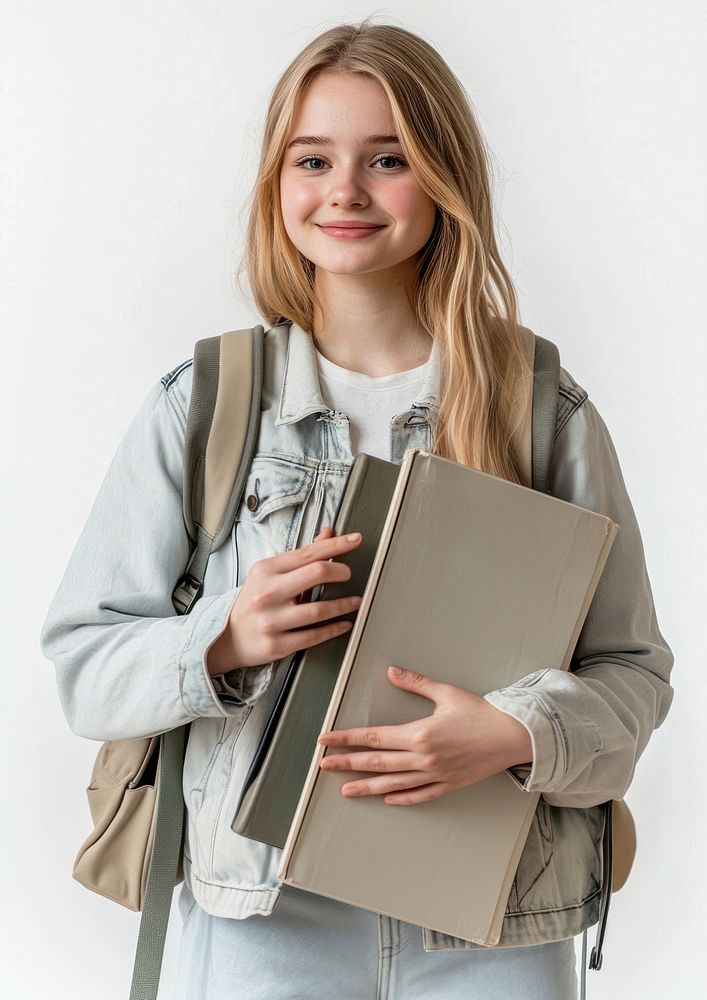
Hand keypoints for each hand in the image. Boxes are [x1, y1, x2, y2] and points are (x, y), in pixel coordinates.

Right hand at [206, 526, 362, 675]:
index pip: (309, 553)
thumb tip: (329, 534)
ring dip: (344, 604)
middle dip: (341, 571)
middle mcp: (267, 593)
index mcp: (266, 570)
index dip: (337, 545)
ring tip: (355, 601)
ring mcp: (271, 620)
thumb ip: (302, 555)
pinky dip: (335, 628)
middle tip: (349, 575)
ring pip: (319, 609)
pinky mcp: (276, 644)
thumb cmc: (253, 601)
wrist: (224, 637)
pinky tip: (344, 623)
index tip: (355, 540)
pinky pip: (314, 636)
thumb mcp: (270, 573)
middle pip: (317, 573)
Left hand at [317, 666, 532, 804]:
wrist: (513, 735)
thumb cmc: (481, 712)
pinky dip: (402, 798)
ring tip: (345, 789)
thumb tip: (391, 671)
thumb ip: (415, 683)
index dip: (347, 739)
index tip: (326, 740)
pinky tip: (388, 798)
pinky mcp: (449, 784)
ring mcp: (435, 774)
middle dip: (347, 763)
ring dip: (367, 786)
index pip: (373, 738)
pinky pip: (421, 795)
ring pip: (393, 783)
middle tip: (324, 765)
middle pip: (377, 762)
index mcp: (419, 734)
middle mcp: (423, 758)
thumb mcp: (445, 693)